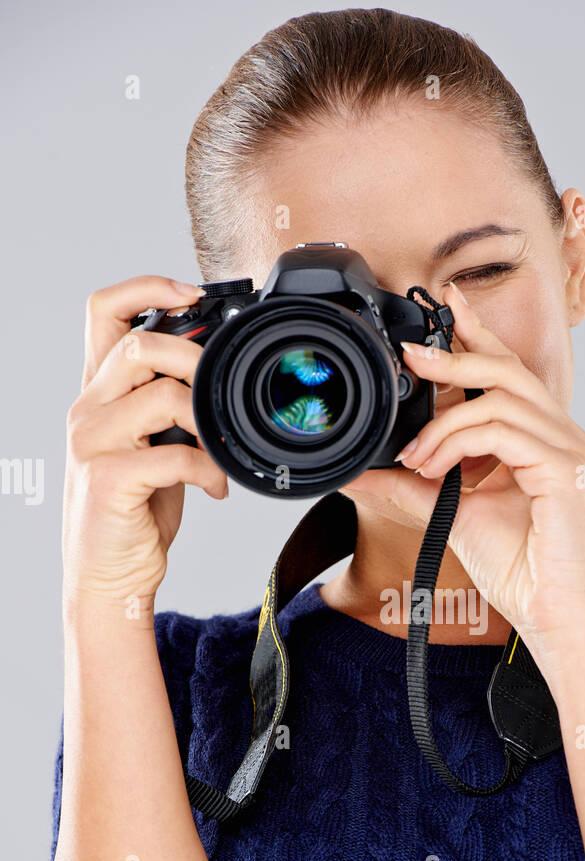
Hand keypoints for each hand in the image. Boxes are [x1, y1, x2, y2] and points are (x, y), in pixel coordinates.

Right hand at [63, 276, 228, 613]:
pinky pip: (174, 455)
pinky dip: (209, 470)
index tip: (191, 292)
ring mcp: (94, 443)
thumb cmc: (133, 510)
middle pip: (140, 344)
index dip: (147, 286)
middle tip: (221, 391)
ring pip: (164, 395)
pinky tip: (216, 487)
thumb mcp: (150, 444)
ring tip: (222, 450)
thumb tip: (214, 375)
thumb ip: (168, 407)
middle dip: (195, 359)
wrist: (108, 574)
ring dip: (210, 421)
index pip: (103, 311)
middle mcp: (88, 410)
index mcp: (98, 393)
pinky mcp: (109, 480)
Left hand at [345, 281, 584, 668]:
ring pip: (499, 398)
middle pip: (508, 368)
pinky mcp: (564, 468)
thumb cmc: (522, 570)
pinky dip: (459, 443)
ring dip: (444, 423)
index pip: (509, 371)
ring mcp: (568, 448)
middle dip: (455, 352)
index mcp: (541, 439)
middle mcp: (561, 434)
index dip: (477, 333)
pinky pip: (503, 431)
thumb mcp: (455, 515)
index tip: (443, 304)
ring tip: (415, 458)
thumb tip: (363, 470)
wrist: (557, 617)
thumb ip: (415, 486)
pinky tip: (437, 469)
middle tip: (409, 354)